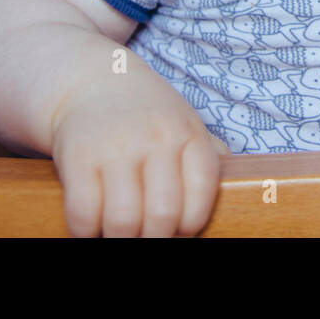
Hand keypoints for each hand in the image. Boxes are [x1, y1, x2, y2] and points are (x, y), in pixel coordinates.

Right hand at [49, 75, 226, 236]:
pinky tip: (89, 225)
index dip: (192, 223)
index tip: (179, 230)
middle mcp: (155, 139)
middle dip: (155, 238)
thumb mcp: (183, 122)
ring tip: (118, 234)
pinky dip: (85, 230)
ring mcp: (115, 147)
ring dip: (120, 238)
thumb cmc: (146, 112)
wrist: (92, 79)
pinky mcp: (78, 155)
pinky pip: (82, 212)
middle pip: (163, 214)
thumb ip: (207, 153)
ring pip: (123, 220)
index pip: (202, 191)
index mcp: (187, 134)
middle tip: (146, 236)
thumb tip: (241, 185)